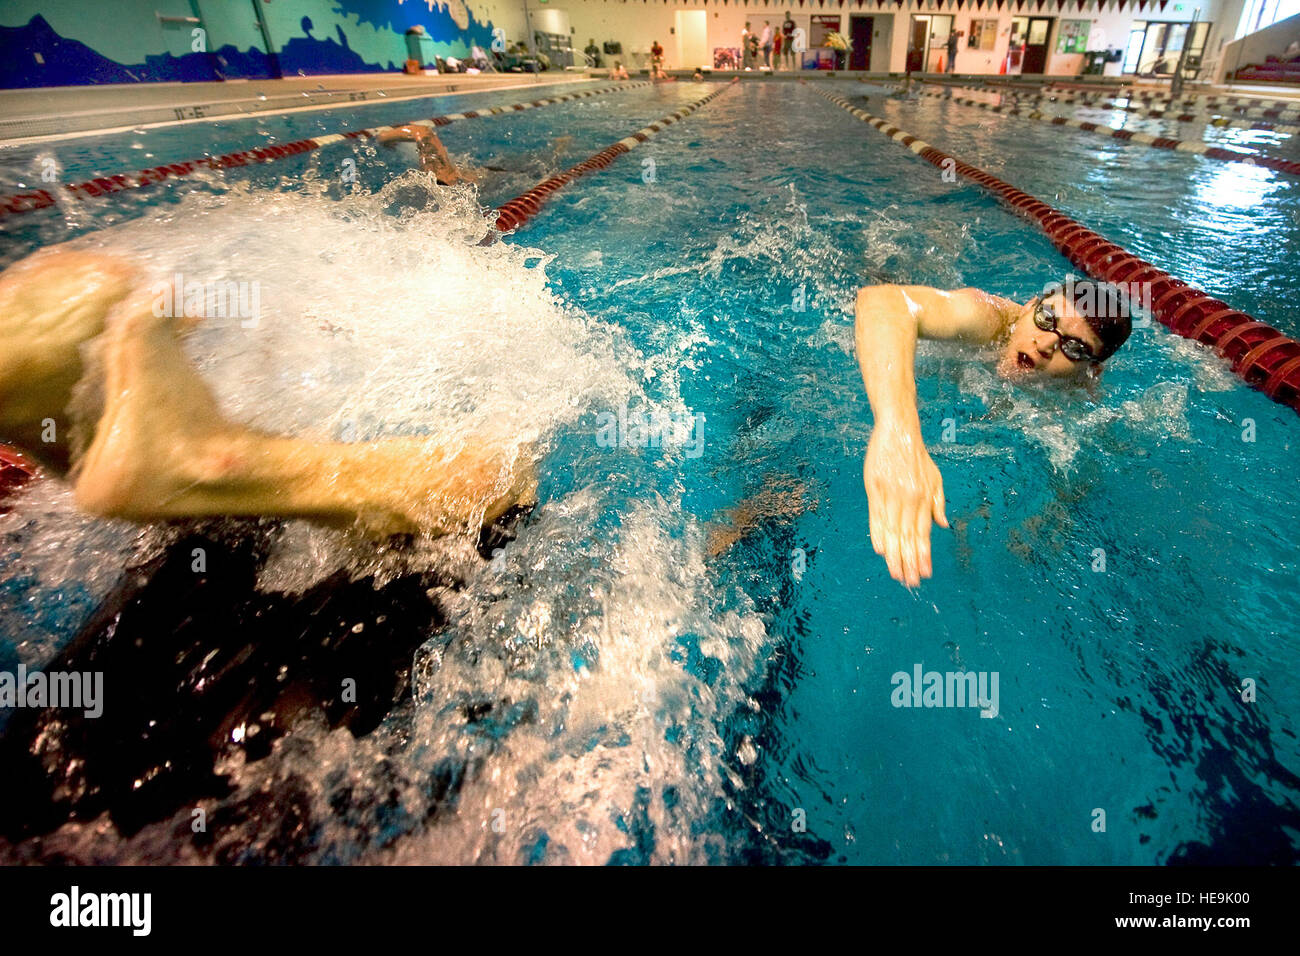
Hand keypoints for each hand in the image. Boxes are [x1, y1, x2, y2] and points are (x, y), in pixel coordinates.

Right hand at [864, 424, 947, 586]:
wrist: (898, 431)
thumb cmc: (916, 455)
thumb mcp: (934, 477)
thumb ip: (937, 502)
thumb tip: (942, 525)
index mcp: (923, 498)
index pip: (923, 532)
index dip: (923, 554)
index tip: (925, 572)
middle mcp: (908, 499)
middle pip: (907, 536)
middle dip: (909, 561)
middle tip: (910, 582)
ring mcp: (890, 495)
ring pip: (892, 531)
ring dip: (894, 554)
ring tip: (896, 573)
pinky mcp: (875, 489)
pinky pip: (876, 517)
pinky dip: (877, 534)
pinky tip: (880, 550)